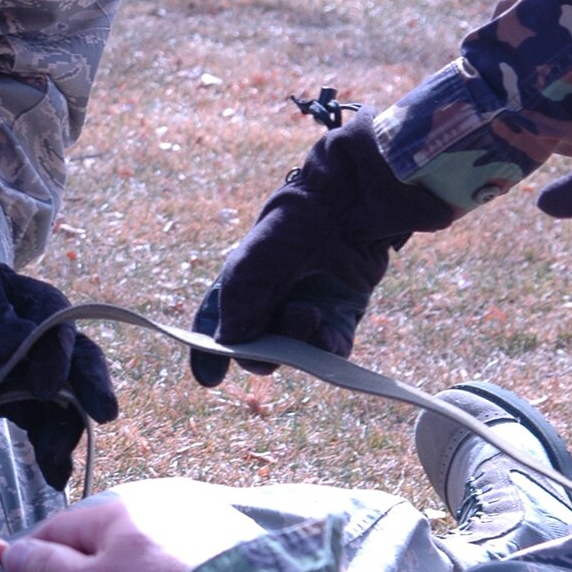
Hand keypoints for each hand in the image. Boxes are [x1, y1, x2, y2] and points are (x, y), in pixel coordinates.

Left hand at [0, 258, 117, 489]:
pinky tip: (54, 477)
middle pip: (81, 371)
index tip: (44, 388)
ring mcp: (41, 376)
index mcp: (43, 308)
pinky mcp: (25, 403)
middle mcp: (52, 344)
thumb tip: (22, 342)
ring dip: (65, 434)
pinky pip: (44, 428)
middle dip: (90, 396)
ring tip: (54, 461)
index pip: (61, 334)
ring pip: (65, 406)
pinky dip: (50, 453)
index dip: (59, 361)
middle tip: (101, 417)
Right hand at [1, 499, 191, 571]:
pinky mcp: (224, 526)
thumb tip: (8, 553)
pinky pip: (180, 541)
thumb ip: (45, 568)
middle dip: (86, 560)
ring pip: (142, 535)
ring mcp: (192, 507)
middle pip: (100, 531)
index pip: (54, 526)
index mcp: (112, 506)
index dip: (34, 556)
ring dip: (130, 560)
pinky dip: (169, 561)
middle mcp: (151, 495)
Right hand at [188, 112, 455, 387]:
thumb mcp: (257, 260)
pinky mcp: (346, 305)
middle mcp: (275, 290)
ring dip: (298, 349)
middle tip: (272, 345)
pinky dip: (329, 350)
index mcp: (246, 274)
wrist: (362, 193)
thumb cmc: (302, 216)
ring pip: (296, 347)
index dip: (210, 349)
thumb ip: (241, 303)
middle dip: (262, 348)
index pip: (219, 317)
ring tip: (311, 324)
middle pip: (258, 338)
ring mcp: (310, 298)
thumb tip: (232, 343)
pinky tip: (331, 341)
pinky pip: (332, 345)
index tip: (210, 378)